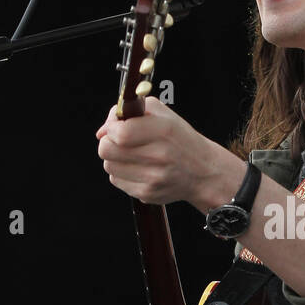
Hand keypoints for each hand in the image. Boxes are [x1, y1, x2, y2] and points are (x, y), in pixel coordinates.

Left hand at [95, 95, 213, 205]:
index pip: (120, 133)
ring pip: (109, 166)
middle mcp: (159, 155)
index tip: (115, 127)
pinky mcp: (147, 194)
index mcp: (163, 130)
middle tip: (119, 141)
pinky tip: (138, 168)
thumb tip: (102, 130)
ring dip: (115, 158)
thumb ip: (130, 111)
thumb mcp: (162, 114)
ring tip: (132, 155)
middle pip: (107, 150)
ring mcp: (153, 178)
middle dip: (108, 143)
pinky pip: (117, 180)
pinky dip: (122, 173)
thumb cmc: (179, 139)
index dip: (111, 128)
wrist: (202, 172)